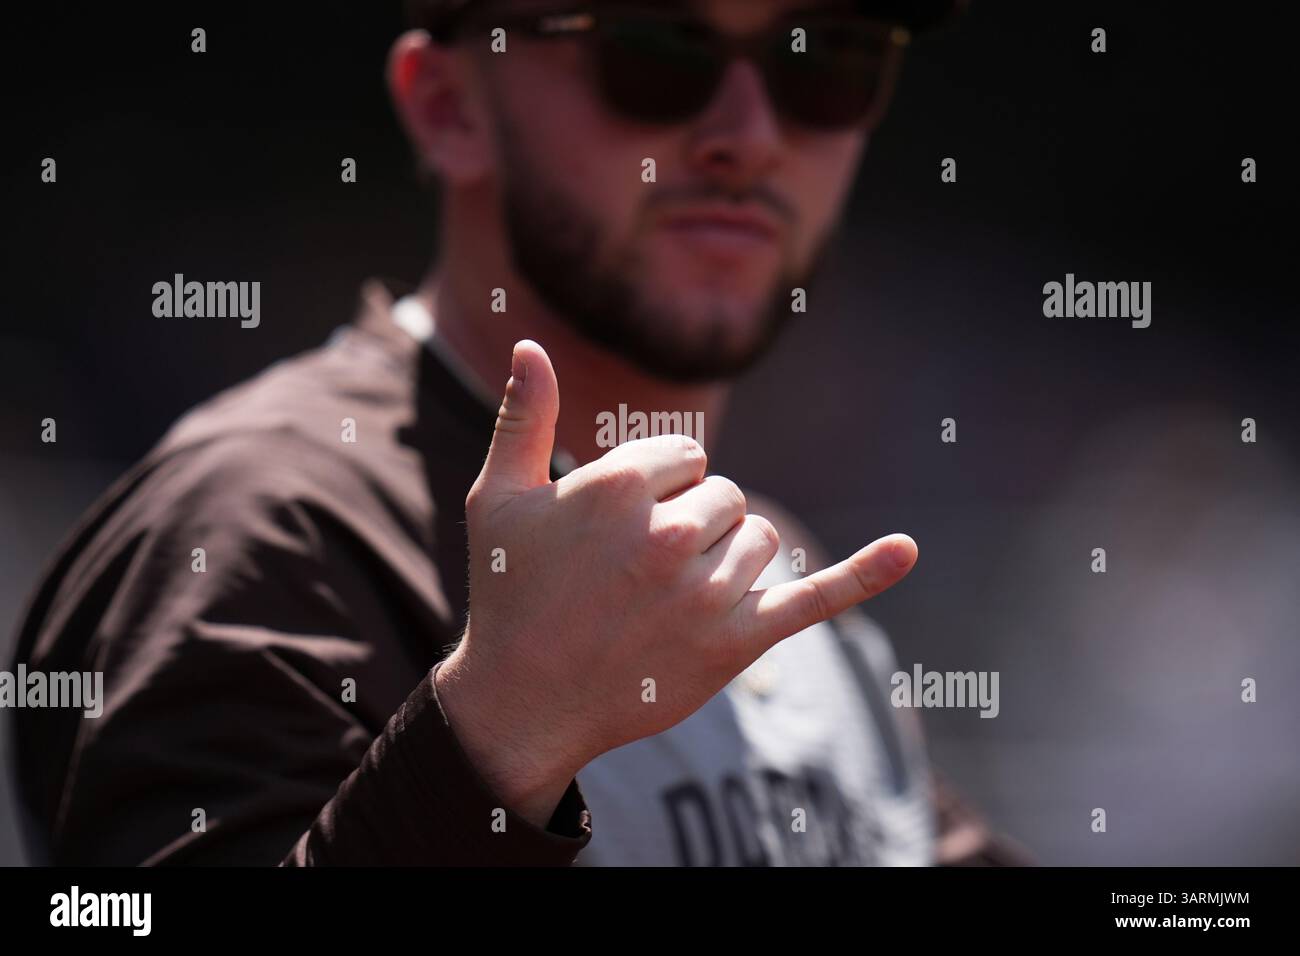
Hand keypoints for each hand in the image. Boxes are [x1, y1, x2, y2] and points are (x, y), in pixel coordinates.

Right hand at [435, 340, 917, 826]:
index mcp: (619, 488)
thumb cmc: (508, 592)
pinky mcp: (736, 643)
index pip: (684, 457)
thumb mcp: (499, 497)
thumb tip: (529, 344)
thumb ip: (522, 417)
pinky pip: (813, 598)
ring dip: (726, 557)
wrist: (524, 703)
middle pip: (725, 495)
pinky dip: (864, 573)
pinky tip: (906, 550)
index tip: (618, 530)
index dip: (655, 489)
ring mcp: (707, 594)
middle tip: (637, 572)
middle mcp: (669, 536)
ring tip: (669, 597)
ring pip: (758, 538)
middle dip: (691, 522)